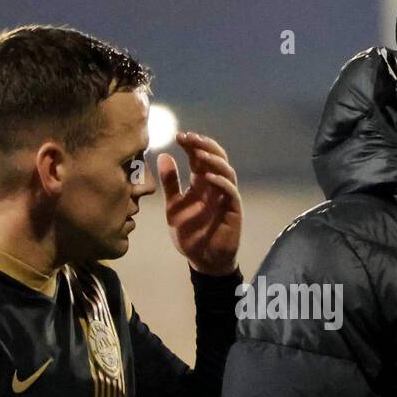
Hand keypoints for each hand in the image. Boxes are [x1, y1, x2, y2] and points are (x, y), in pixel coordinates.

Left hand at [157, 132, 241, 276]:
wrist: (203, 260)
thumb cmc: (190, 234)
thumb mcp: (174, 206)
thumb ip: (170, 182)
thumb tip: (163, 155)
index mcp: (201, 183)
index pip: (200, 157)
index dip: (192, 145)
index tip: (178, 136)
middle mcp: (216, 186)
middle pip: (216, 158)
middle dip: (203, 146)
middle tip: (189, 138)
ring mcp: (226, 197)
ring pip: (226, 171)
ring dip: (213, 160)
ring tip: (198, 154)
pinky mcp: (233, 210)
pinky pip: (231, 192)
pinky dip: (222, 182)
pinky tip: (209, 177)